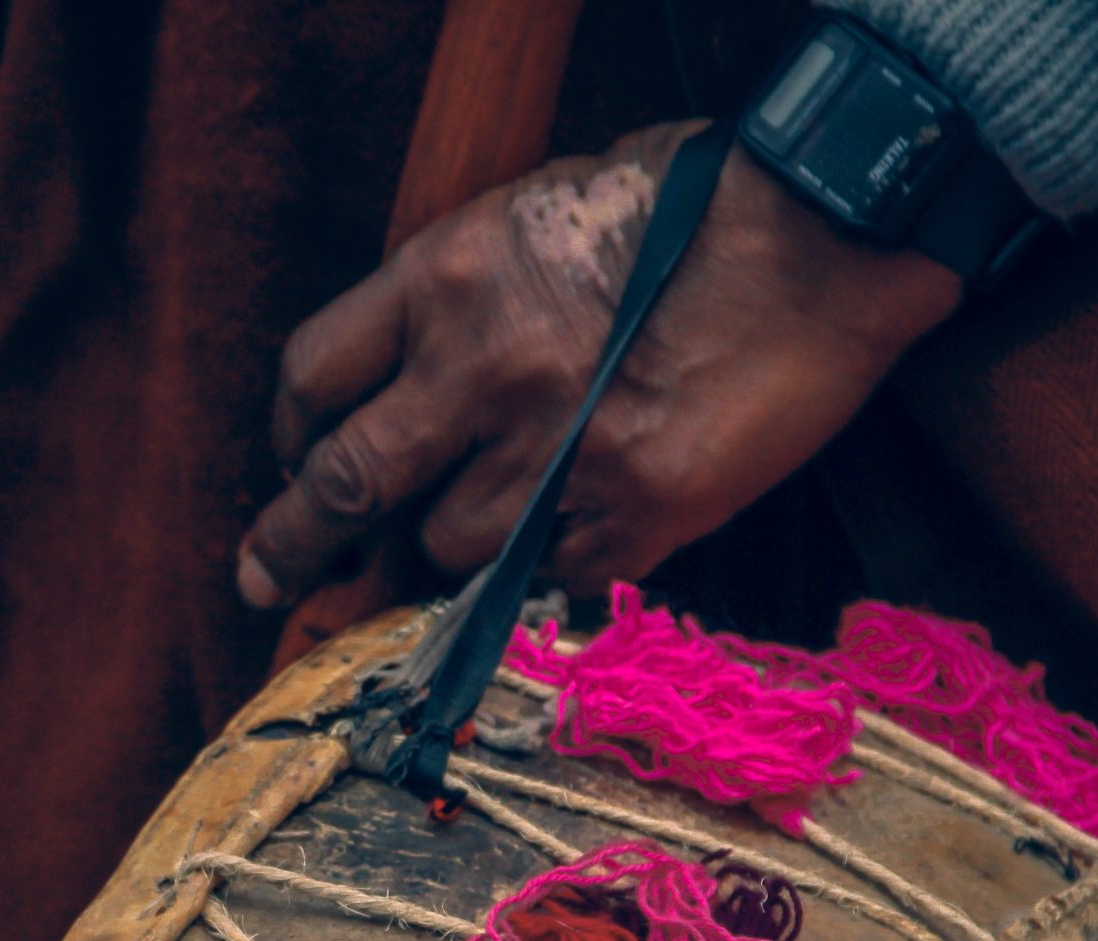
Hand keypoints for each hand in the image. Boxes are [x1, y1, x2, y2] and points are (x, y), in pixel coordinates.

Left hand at [239, 121, 965, 604]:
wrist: (831, 235)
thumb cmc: (695, 203)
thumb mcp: (539, 213)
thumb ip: (462, 299)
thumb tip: (409, 381)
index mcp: (447, 279)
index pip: (315, 377)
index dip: (293, 435)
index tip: (296, 460)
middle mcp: (481, 371)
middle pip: (342, 486)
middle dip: (289, 545)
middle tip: (266, 581)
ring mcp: (553, 455)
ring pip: (446, 545)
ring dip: (453, 540)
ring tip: (504, 505)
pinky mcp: (630, 516)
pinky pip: (548, 575)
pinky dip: (551, 563)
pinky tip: (586, 519)